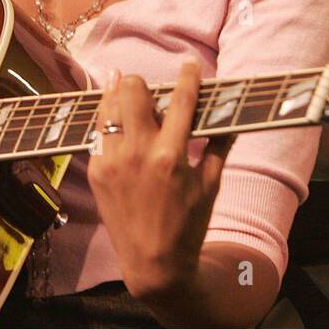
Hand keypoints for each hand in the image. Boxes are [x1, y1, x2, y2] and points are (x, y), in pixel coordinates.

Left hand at [87, 60, 234, 302]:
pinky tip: (118, 121)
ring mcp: (112, 161)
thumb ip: (219, 145)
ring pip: (109, 104)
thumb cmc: (188, 225)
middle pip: (133, 89)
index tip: (190, 64)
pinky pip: (98, 130)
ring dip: (122, 96)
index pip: (180, 100)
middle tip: (154, 93)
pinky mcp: (96, 170)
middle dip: (145, 84)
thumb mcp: (211, 185)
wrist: (153, 264)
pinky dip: (109, 120)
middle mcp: (138, 153)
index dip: (187, 76)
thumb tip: (232, 117)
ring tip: (133, 98)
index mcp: (171, 156)